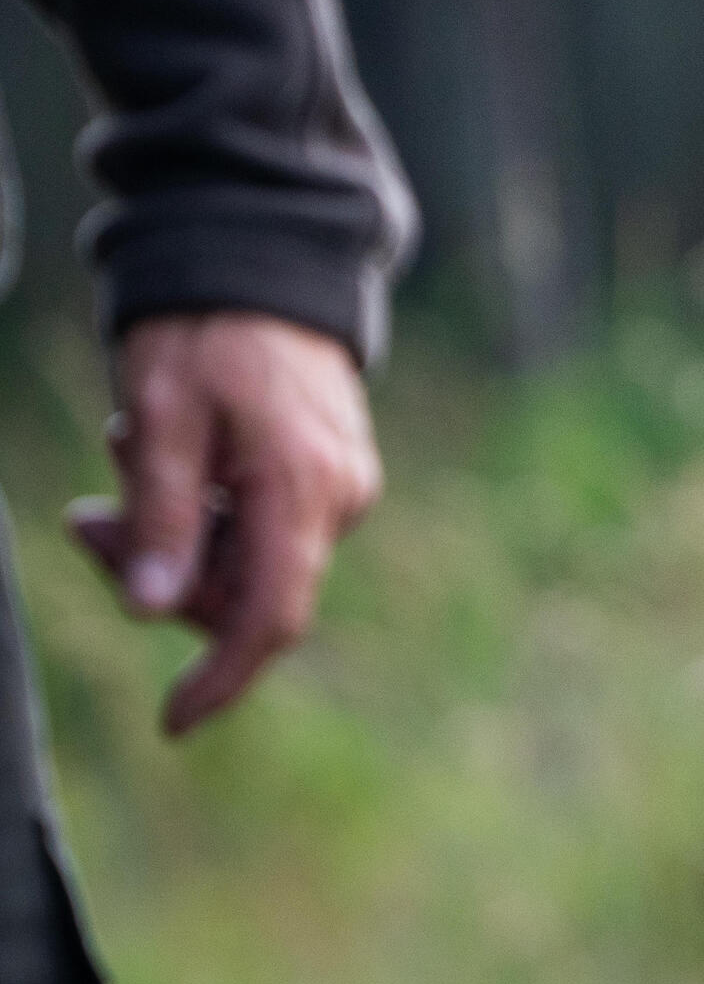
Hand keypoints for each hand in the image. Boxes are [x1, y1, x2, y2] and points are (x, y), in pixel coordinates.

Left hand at [67, 311, 379, 735]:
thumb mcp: (160, 421)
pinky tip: (166, 457)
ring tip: (119, 462)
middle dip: (158, 576)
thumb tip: (149, 611)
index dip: (222, 678)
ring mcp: (340, 483)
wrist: (262, 260)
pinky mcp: (327, 470)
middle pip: (244, 592)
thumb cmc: (206, 332)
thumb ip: (161, 518)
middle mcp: (339, 495)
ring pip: (246, 560)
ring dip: (172, 538)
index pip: (271, 616)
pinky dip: (204, 513)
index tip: (171, 723)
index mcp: (303, 487)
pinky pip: (260, 526)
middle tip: (84, 518)